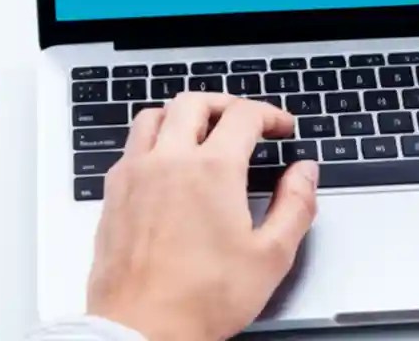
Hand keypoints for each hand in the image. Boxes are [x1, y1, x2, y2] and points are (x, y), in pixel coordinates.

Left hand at [87, 92, 317, 340]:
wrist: (141, 331)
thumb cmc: (201, 300)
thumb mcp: (271, 256)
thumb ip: (296, 205)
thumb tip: (305, 172)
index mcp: (212, 170)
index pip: (244, 115)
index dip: (271, 114)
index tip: (281, 128)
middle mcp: (169, 161)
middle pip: (195, 102)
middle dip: (227, 104)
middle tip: (246, 120)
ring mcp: (135, 175)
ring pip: (155, 116)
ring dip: (184, 114)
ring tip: (204, 131)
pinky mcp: (113, 195)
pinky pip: (131, 147)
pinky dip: (154, 140)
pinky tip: (168, 163)